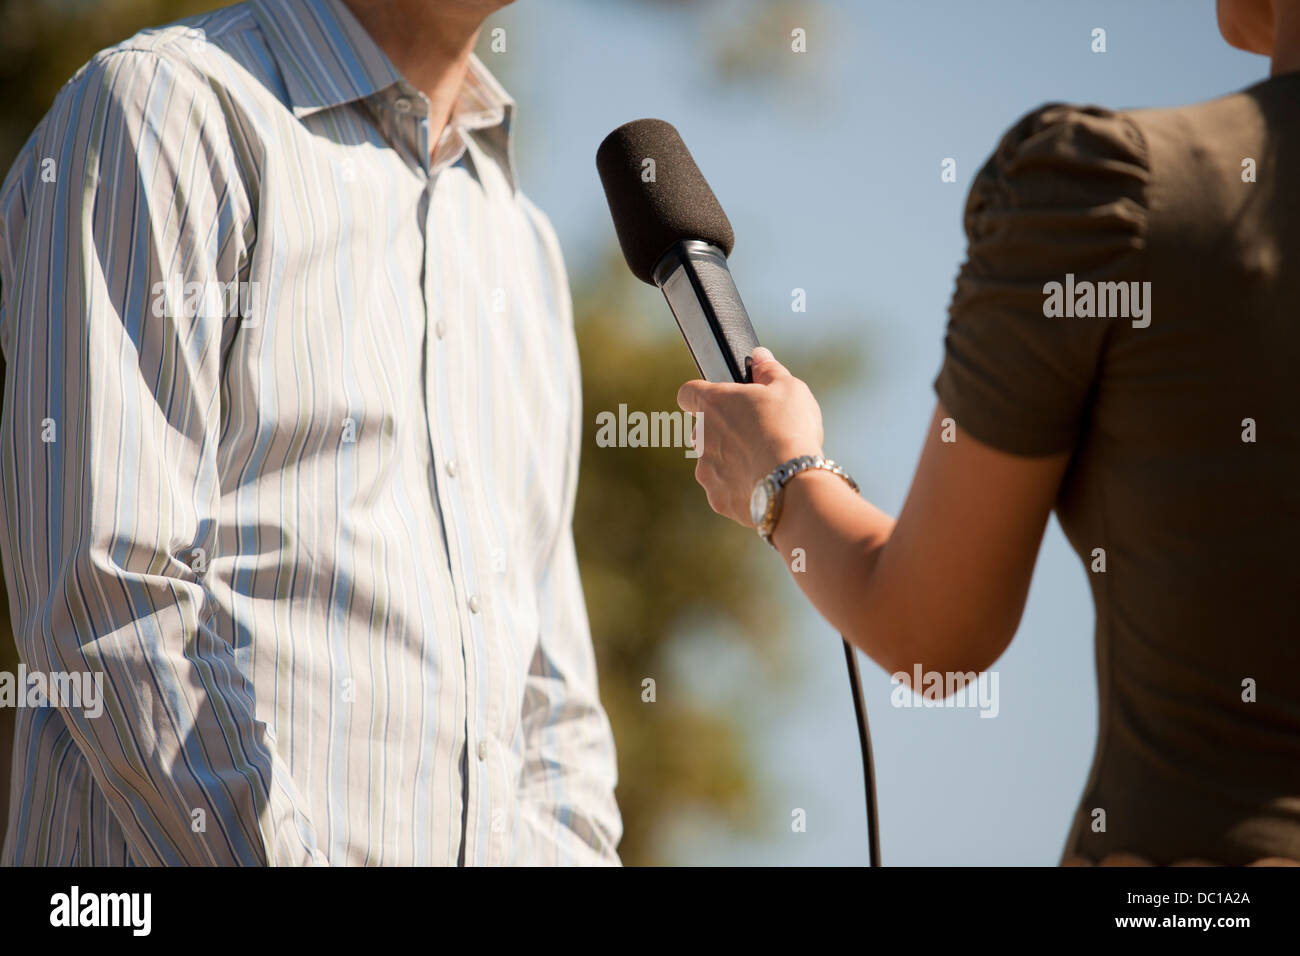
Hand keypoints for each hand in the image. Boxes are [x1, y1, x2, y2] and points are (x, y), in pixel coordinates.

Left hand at [675, 347, 824, 526]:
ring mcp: (706, 471)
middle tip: (755, 433)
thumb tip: (759, 356)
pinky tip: (764, 483)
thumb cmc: (790, 428)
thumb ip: (769, 370)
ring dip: (730, 461)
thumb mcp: (789, 388)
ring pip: (712, 462)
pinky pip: (724, 490)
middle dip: (722, 431)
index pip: (688, 393)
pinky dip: (739, 487)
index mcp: (714, 404)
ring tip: (764, 462)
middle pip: (702, 430)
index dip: (700, 394)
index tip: (719, 400)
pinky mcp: (717, 499)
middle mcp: (701, 437)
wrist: (792, 483)